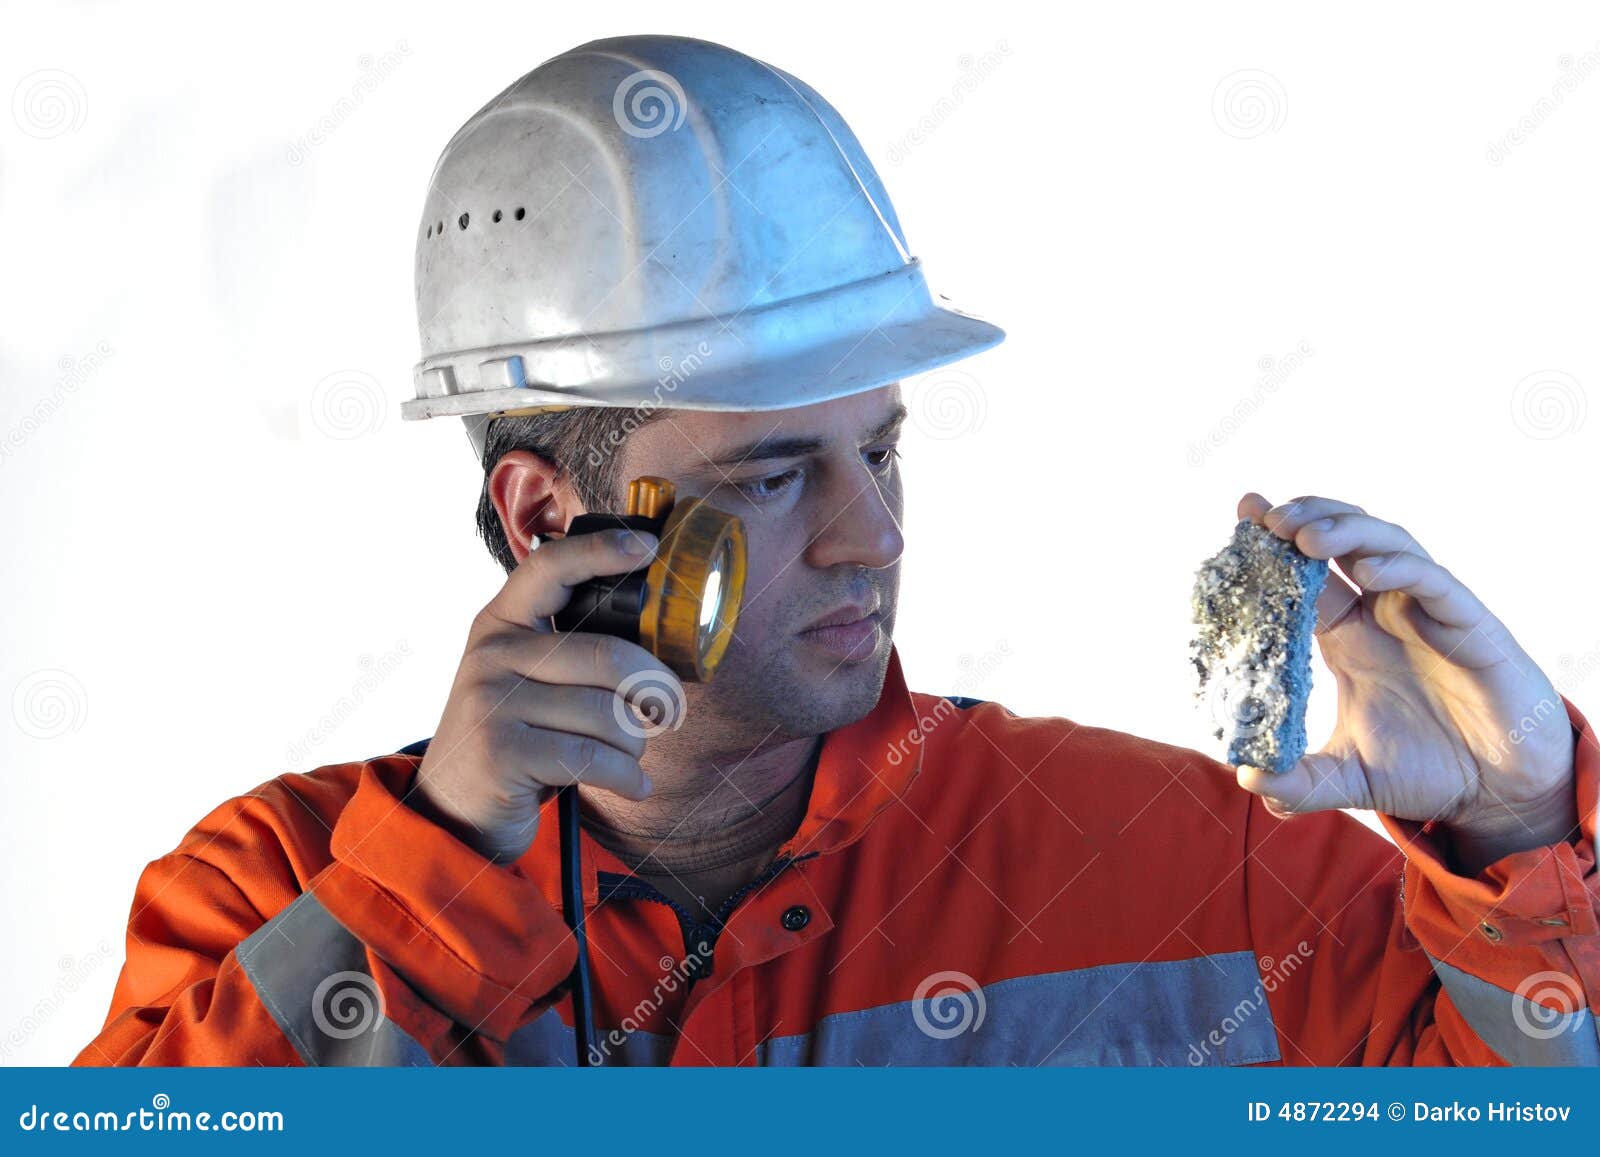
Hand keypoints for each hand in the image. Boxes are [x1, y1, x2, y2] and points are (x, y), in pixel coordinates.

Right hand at [408, 527, 680, 862]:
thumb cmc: (516, 740)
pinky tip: (634, 784)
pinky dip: (629, 777)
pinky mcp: (500, 752)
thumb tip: (657, 637)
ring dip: (636, 745)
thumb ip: (572, 652)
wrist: (453, 811)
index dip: (602, 550)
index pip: (551, 567)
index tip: (649, 547)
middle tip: (667, 712)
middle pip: (608, 658)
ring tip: (629, 756)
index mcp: (501, 622)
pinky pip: (596, 759)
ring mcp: (491, 702)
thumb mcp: (529, 681)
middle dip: (656, 691)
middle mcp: (491, 654)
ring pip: (609, 715)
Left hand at [1230, 492, 1577, 874]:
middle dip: (1305, 520)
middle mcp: (1384, 613)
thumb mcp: (1348, 779)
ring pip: (1387, 545)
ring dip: (1346, 532)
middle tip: (1266, 517)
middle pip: (1342, 542)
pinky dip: (1402, 568)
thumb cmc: (1425, 771)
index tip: (1244, 513)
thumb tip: (1249, 778)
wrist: (1498, 793)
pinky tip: (1370, 569)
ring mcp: (1426, 613)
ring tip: (1303, 535)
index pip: (1305, 575)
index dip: (1275, 544)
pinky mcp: (1469, 626)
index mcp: (1348, 635)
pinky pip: (1435, 583)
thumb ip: (1298, 783)